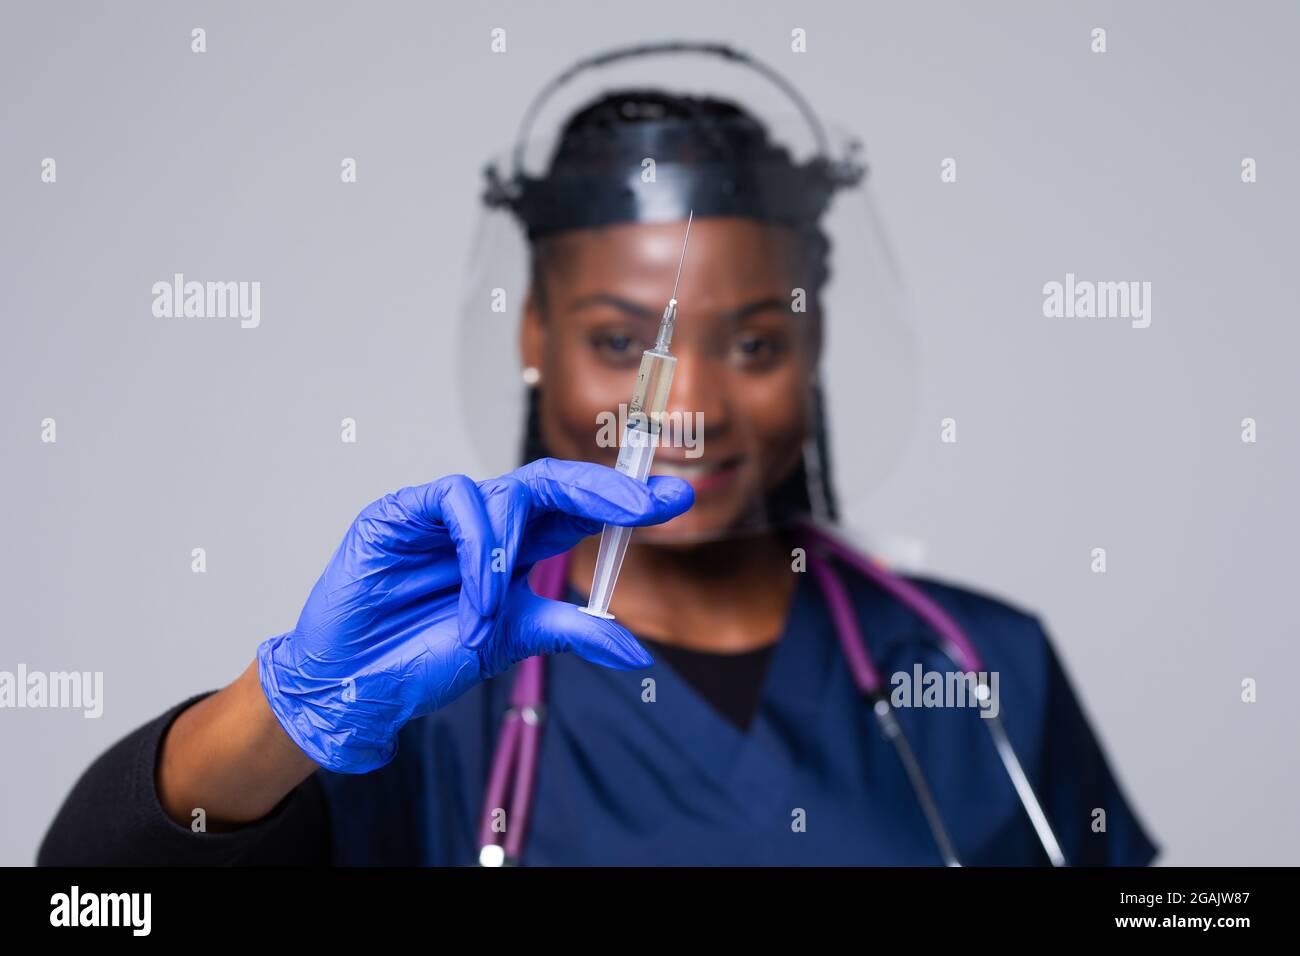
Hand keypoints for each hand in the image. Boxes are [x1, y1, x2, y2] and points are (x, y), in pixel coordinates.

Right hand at [256, 458, 692, 773]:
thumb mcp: (511, 641)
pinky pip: (454, 500)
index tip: (677, 498)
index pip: (581, 511)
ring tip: (491, 610)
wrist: (358, 685)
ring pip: (506, 493)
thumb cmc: (428, 656)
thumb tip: (637, 651)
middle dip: (603, 487)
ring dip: (510, 551)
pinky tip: (471, 593)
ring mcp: (445, 515)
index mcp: (519, 549)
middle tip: (642, 500)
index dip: (626, 500)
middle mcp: (490, 524)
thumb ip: (571, 633)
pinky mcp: (401, 511)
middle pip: (554, 484)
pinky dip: (474, 545)